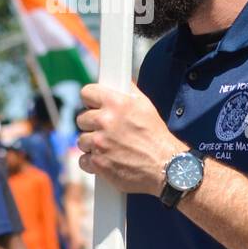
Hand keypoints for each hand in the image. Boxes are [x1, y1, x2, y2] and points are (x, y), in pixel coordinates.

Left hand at [76, 82, 184, 196]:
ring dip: (92, 144)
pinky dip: (93, 162)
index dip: (90, 100)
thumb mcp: (146, 107)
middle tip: (107, 131)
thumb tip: (119, 81)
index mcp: (117, 103)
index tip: (93, 106)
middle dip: (92, 125)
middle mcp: (105, 121)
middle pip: (81, 118)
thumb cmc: (157, 137)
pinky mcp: (97, 162)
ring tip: (110, 147)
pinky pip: (83, 160)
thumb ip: (128, 93)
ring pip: (81, 140)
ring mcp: (99, 143)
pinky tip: (107, 160)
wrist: (166, 167)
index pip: (87, 92)